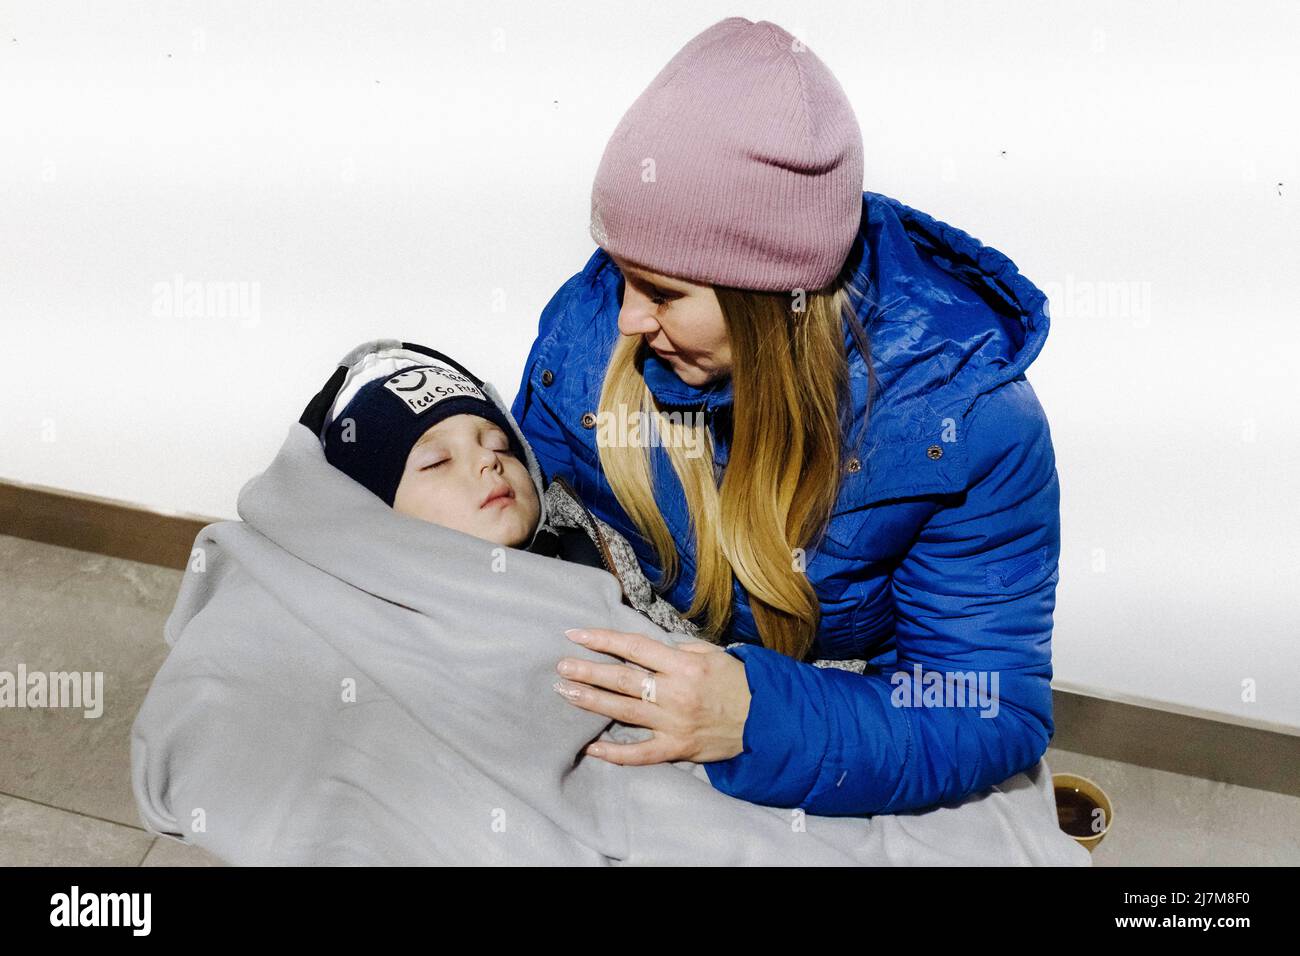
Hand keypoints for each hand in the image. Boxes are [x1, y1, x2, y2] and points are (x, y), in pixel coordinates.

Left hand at [553, 628, 750, 764]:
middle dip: (587, 672)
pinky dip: (613, 752)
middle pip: (621, 680)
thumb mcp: (712, 654)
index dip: (602, 640)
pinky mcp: (676, 749)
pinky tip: (590, 746)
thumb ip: (678, 650)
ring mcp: (673, 724)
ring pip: (623, 712)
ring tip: (565, 693)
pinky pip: (639, 754)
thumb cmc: (737, 682)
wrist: (765, 720)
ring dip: (591, 702)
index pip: (634, 648)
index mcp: (683, 666)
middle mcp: (674, 694)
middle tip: (561, 667)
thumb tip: (645, 649)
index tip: (576, 634)